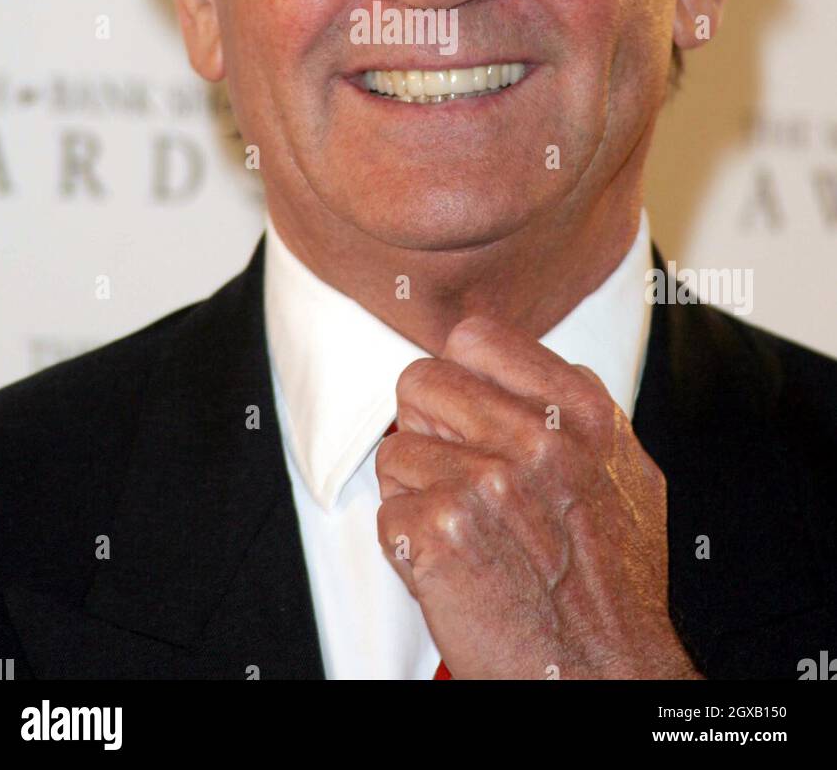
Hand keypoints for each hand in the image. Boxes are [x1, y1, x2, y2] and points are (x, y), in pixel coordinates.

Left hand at [376, 315, 702, 679]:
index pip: (474, 337)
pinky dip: (408, 546)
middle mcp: (534, 439)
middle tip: (457, 476)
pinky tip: (454, 567)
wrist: (608, 676)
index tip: (465, 409)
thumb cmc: (620, 589)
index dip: (460, 376)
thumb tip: (526, 376)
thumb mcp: (628, 474)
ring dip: (417, 492)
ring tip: (466, 532)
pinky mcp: (438, 534)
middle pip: (419, 382)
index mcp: (580, 411)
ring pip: (396, 450)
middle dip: (427, 429)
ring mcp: (484, 485)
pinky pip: (386, 513)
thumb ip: (578, 412)